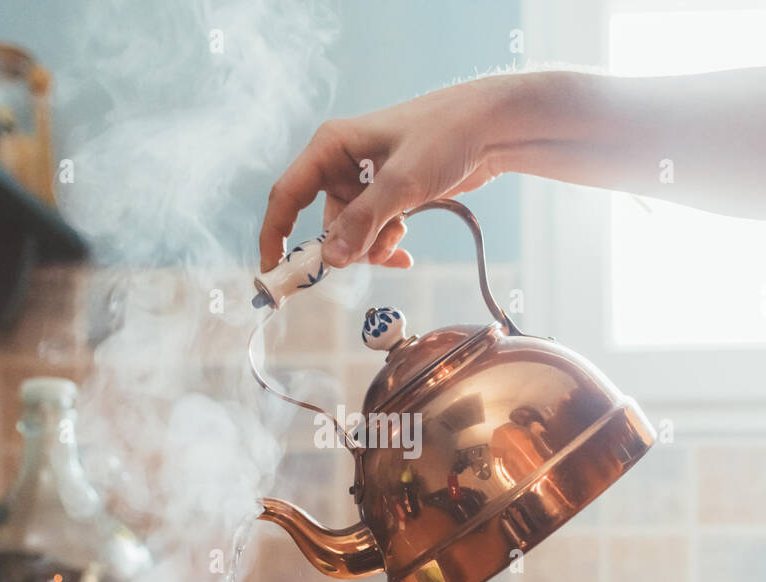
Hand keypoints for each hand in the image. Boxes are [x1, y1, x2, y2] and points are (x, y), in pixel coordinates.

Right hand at [259, 77, 518, 270]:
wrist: (492, 126)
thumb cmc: (445, 135)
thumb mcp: (402, 181)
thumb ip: (364, 221)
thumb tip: (331, 259)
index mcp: (331, 147)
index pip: (286, 195)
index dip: (274, 234)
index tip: (273, 271)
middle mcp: (342, 163)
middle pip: (323, 222)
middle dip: (344, 248)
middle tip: (364, 261)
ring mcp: (365, 180)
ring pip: (351, 232)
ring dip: (372, 247)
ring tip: (400, 242)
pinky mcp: (388, 193)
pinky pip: (373, 231)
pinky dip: (386, 244)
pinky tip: (405, 252)